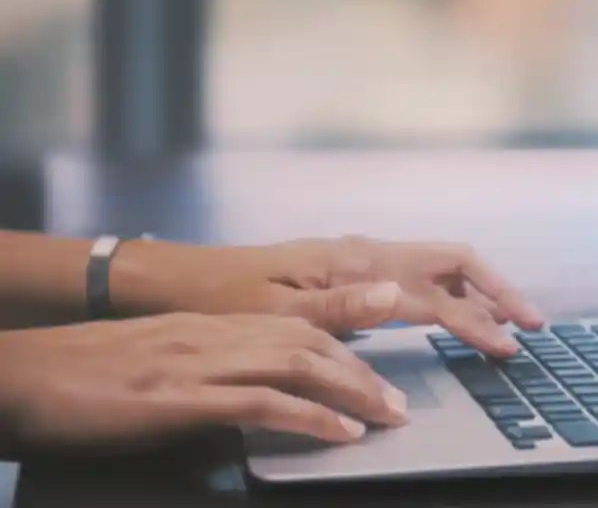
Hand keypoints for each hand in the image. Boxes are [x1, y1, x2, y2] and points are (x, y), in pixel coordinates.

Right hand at [0, 313, 406, 454]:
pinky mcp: (182, 397)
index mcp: (211, 325)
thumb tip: (244, 389)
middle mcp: (215, 334)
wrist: (21, 376)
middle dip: (362, 372)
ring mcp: (200, 362)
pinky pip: (263, 402)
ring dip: (352, 391)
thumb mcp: (156, 361)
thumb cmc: (82, 376)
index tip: (374, 375)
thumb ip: (206, 367)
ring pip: (299, 364)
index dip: (345, 348)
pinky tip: (339, 434)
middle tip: (397, 404)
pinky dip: (311, 417)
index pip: (296, 327)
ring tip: (385, 417)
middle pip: (311, 341)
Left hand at [110, 237, 543, 355]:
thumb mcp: (276, 313)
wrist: (184, 278)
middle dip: (500, 289)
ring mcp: (362, 256)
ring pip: (441, 263)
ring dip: (481, 287)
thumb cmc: (225, 299)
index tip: (509, 349)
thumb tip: (400, 298)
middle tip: (534, 323)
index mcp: (355, 264)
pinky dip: (452, 288)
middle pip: (455, 260)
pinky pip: (418, 271)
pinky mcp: (353, 266)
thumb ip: (343, 308)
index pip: (436, 295)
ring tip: (510, 318)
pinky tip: (457, 311)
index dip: (478, 322)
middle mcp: (366, 252)